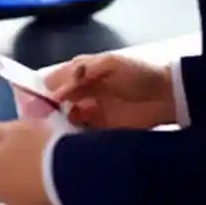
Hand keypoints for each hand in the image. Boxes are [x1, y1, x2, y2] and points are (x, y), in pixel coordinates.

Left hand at [0, 119, 54, 204]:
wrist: (68, 175)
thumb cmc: (37, 146)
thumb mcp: (12, 128)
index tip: (5, 136)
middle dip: (1, 159)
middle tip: (22, 145)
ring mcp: (10, 201)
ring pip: (6, 183)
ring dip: (13, 173)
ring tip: (36, 160)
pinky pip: (22, 193)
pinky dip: (26, 186)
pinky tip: (43, 176)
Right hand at [44, 53, 175, 129]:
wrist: (170, 96)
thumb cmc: (139, 74)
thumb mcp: (110, 63)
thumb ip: (82, 70)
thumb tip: (55, 88)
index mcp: (83, 74)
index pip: (55, 82)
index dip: (43, 91)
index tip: (35, 102)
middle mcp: (84, 93)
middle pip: (57, 103)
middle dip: (47, 111)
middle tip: (41, 121)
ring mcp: (93, 113)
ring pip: (67, 120)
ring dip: (60, 125)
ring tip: (55, 132)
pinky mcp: (103, 130)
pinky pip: (82, 135)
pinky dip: (75, 138)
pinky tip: (70, 141)